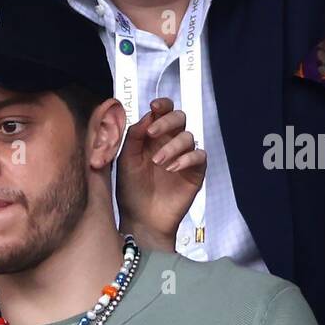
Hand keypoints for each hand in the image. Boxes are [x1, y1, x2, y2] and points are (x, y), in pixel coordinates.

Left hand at [116, 97, 206, 250]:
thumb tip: (147, 115)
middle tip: (153, 133)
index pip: (162, 113)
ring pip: (188, 137)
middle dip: (167, 122)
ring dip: (172, 146)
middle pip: (179, 118)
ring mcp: (183, 157)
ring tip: (158, 162)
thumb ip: (134, 137)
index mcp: (152, 138)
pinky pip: (199, 156)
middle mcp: (169, 143)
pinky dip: (187, 159)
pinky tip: (173, 168)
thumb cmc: (131, 191)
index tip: (154, 106)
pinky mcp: (195, 172)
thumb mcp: (125, 161)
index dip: (162, 105)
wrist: (141, 219)